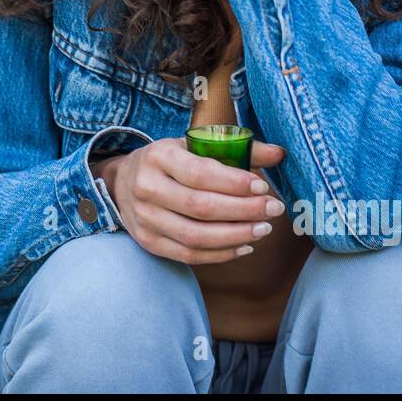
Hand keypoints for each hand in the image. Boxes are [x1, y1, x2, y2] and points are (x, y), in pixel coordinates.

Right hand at [95, 137, 286, 264]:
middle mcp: (147, 188)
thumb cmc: (168, 162)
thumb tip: (279, 154)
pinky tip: (244, 245)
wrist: (122, 183)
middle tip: (273, 209)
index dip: (234, 183)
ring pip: (195, 236)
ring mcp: (145, 218)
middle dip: (243, 210)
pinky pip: (189, 255)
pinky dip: (221, 254)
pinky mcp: (149, 242)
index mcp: (158, 156)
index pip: (199, 173)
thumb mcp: (193, 146)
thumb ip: (236, 149)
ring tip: (264, 229)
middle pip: (200, 207)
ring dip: (236, 235)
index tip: (263, 187)